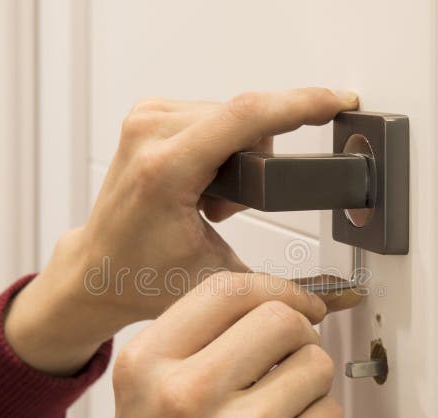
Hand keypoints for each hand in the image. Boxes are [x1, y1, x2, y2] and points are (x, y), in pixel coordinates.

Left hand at [5, 88, 358, 374]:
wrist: (97, 269)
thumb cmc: (140, 276)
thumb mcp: (220, 284)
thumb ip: (284, 288)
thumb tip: (340, 295)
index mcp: (164, 170)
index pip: (246, 118)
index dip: (301, 105)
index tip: (336, 102)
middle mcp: (150, 133)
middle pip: (248, 120)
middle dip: (258, 164)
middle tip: (223, 209)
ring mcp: (147, 118)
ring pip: (234, 114)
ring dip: (239, 156)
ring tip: (206, 200)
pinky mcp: (149, 113)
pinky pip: (215, 114)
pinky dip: (221, 145)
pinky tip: (198, 182)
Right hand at [111, 272, 342, 417]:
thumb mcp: (145, 403)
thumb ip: (192, 346)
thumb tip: (266, 302)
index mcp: (145, 368)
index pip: (226, 289)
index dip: (273, 288)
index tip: (293, 299)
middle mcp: (189, 394)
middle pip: (281, 316)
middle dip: (297, 333)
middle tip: (288, 357)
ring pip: (316, 361)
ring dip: (306, 383)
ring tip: (274, 417)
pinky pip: (331, 411)